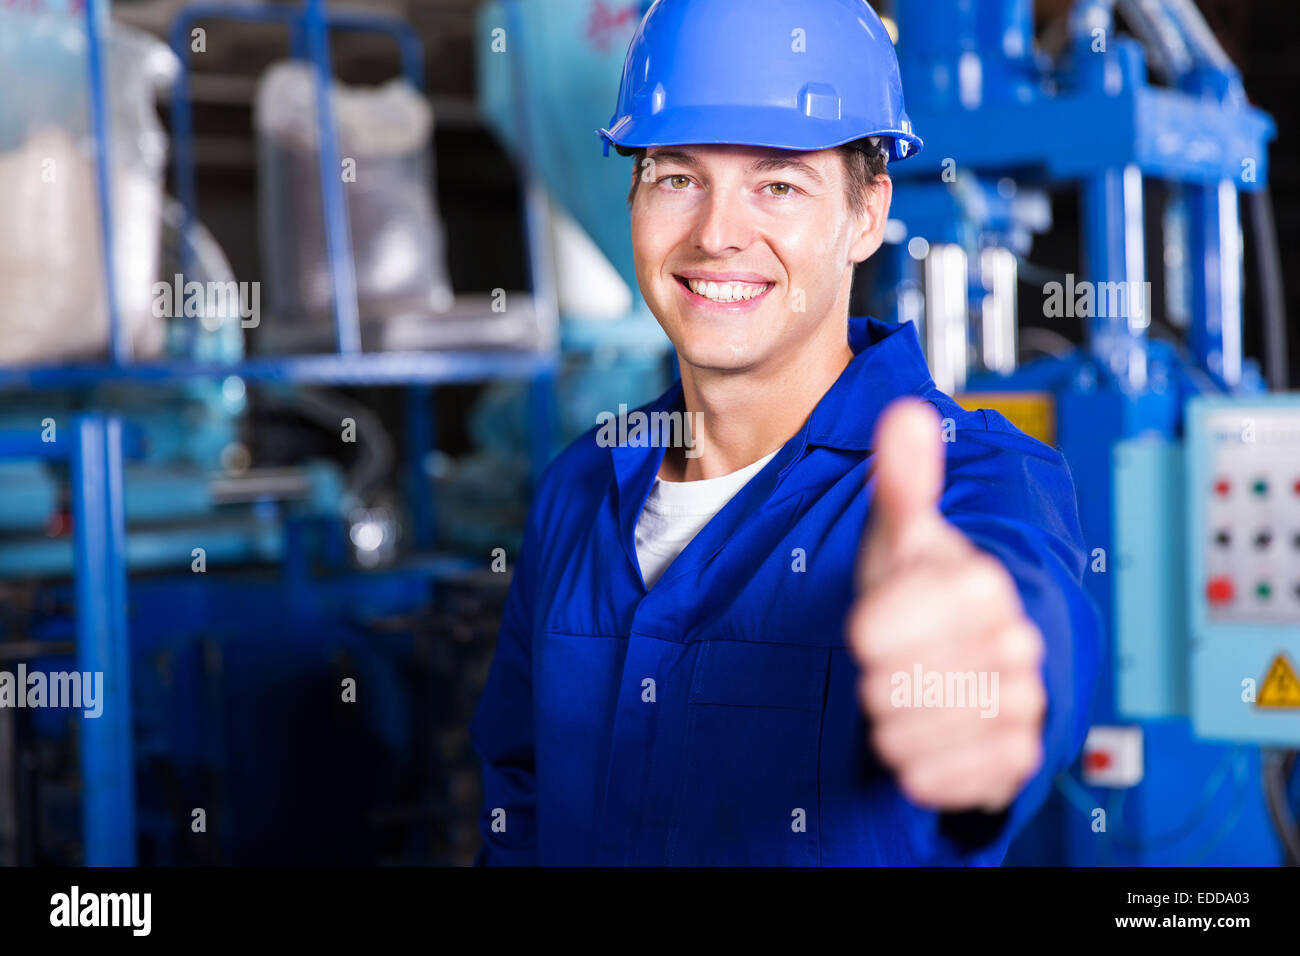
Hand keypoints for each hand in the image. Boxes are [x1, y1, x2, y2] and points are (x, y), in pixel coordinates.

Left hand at [846, 398, 1045, 812]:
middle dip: (879, 676)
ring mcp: (1021, 703)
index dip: (866, 632)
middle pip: (892, 686)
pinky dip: (919, 766)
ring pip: (911, 735)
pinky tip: (924, 738)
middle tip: (895, 662)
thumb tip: (904, 415)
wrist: (969, 654)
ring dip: (893, 721)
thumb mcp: (904, 532)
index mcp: (982, 586)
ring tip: (907, 695)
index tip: (876, 623)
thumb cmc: (926, 590)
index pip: (875, 633)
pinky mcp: (1017, 757)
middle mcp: (1013, 644)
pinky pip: (941, 778)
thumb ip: (903, 478)